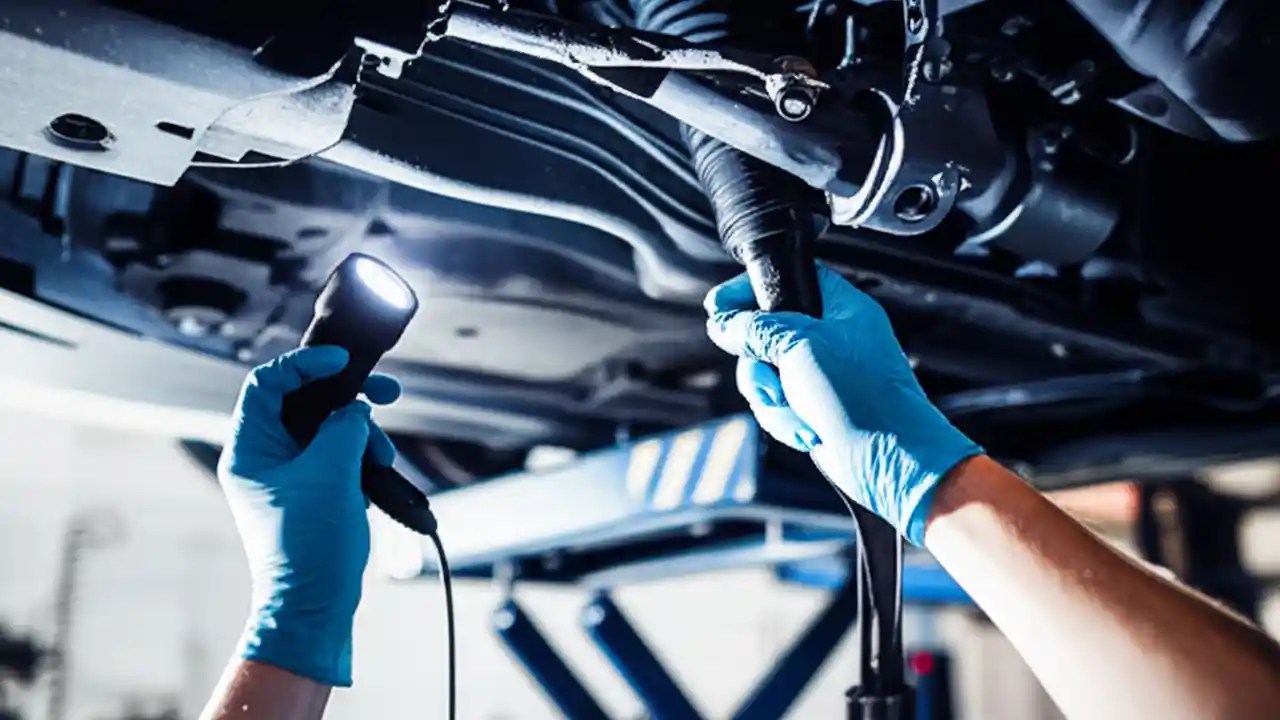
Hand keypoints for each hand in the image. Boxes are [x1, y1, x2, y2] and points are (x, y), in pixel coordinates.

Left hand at [217, 346, 400, 686]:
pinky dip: (363, 456)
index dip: (304, 363)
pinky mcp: (316, 492)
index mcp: (249, 449)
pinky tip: (380, 468)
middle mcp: (266, 458)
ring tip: (382, 456)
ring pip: (330, 429)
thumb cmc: (308, 547)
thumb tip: (355, 410)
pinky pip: (341, 456)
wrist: (316, 604)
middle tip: (385, 392)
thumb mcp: (329, 473)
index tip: (341, 360)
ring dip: (363, 434)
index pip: (268, 383)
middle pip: (305, 404)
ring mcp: (292, 476)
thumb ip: (343, 427)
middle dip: (348, 398)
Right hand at [704, 265, 980, 544]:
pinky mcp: (811, 406)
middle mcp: (830, 338)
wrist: (889, 460)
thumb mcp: (802, 348)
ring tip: (794, 411)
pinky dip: (783, 420)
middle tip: (769, 378)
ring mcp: (819, 375)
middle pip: (763, 332)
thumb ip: (757, 329)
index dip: (750, 289)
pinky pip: (775, 404)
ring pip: (763, 373)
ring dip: (771, 398)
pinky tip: (806, 431)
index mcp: (841, 309)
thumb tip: (724, 323)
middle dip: (758, 364)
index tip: (720, 305)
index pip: (789, 280)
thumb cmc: (864, 399)